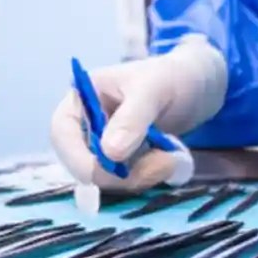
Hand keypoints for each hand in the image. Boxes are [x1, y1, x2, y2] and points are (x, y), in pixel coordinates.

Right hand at [50, 37, 226, 191]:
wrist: (196, 85)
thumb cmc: (171, 77)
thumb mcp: (153, 89)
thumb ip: (131, 119)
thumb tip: (109, 154)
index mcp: (81, 98)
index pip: (62, 132)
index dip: (78, 157)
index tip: (111, 170)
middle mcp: (85, 124)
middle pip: (80, 162)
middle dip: (117, 174)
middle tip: (162, 165)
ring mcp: (102, 145)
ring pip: (103, 177)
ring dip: (137, 178)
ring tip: (170, 160)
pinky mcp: (121, 161)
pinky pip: (122, 181)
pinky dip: (144, 178)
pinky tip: (167, 162)